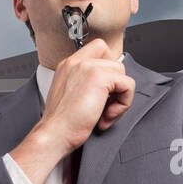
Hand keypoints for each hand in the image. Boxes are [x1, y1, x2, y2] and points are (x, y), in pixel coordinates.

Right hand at [36, 38, 135, 153]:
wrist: (54, 135)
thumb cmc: (60, 124)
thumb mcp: (69, 96)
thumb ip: (84, 84)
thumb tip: (108, 87)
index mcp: (67, 65)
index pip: (98, 48)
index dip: (107, 67)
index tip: (102, 91)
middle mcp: (76, 62)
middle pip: (113, 58)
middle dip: (115, 81)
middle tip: (105, 102)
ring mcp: (88, 67)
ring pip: (122, 73)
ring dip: (119, 97)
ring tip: (104, 114)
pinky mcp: (100, 77)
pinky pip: (128, 85)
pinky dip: (123, 104)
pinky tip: (106, 117)